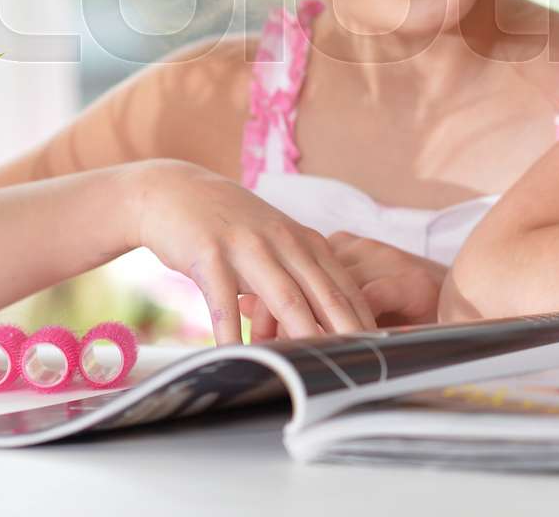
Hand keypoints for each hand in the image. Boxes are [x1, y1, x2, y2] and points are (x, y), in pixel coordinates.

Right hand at [128, 159, 375, 344]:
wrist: (176, 193)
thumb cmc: (231, 227)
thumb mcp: (274, 242)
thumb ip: (301, 273)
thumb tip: (329, 316)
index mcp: (304, 241)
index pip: (344, 284)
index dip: (364, 316)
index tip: (382, 347)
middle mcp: (283, 241)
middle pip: (324, 293)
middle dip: (348, 329)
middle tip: (365, 363)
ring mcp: (248, 247)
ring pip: (283, 297)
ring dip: (301, 334)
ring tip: (317, 366)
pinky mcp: (209, 255)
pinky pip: (223, 301)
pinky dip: (231, 331)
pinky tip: (236, 356)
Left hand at [241, 233, 446, 337]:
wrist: (461, 294)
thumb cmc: (397, 303)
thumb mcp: (342, 296)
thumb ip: (297, 297)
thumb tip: (246, 306)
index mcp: (340, 248)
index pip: (290, 268)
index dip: (267, 300)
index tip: (250, 329)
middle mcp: (359, 249)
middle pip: (305, 278)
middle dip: (280, 315)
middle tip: (258, 346)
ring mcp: (383, 261)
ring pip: (333, 290)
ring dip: (312, 324)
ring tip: (291, 352)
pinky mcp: (406, 279)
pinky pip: (368, 299)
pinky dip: (350, 322)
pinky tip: (337, 344)